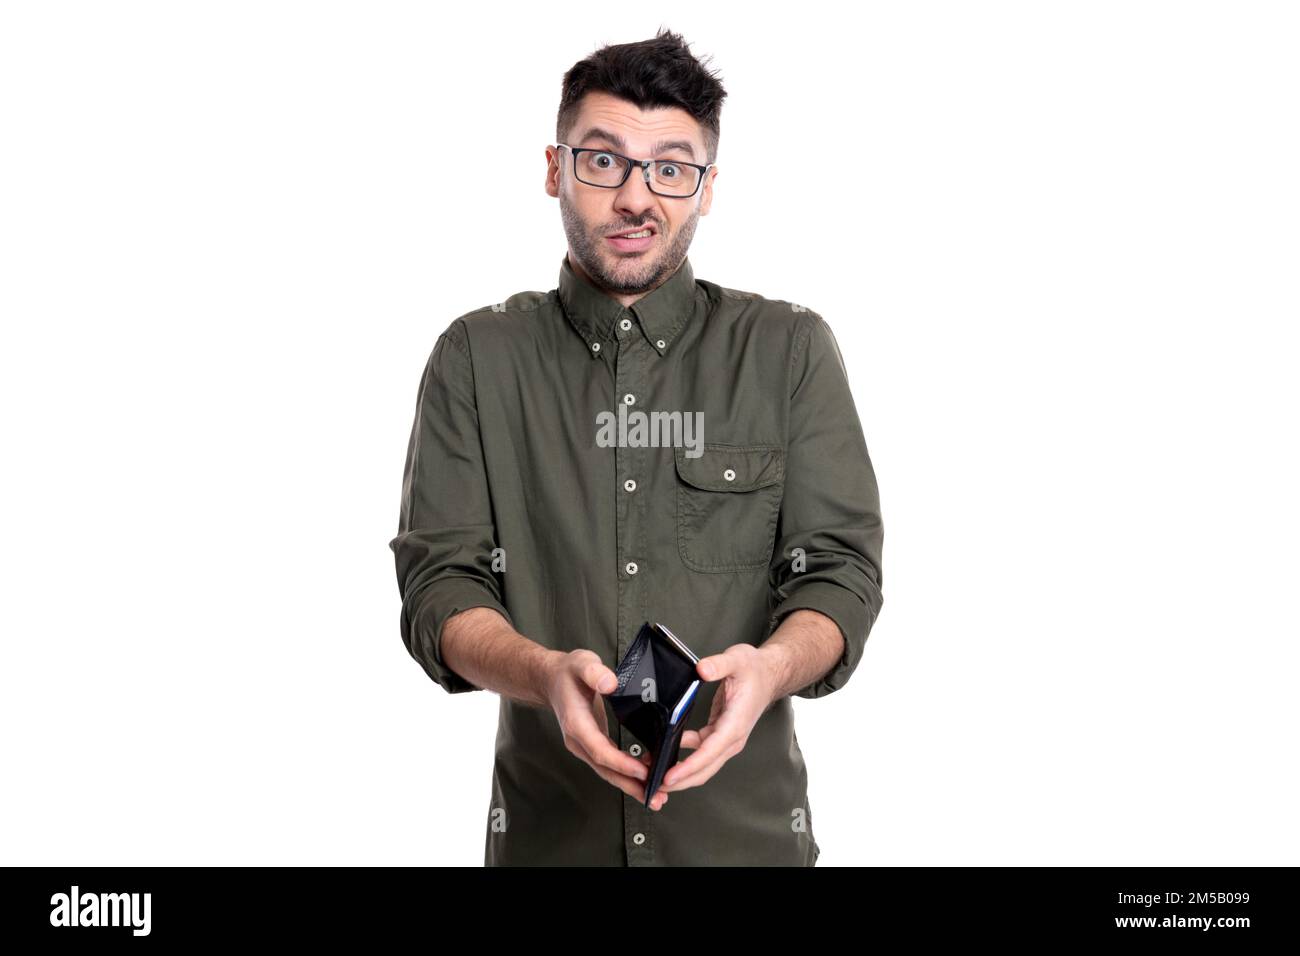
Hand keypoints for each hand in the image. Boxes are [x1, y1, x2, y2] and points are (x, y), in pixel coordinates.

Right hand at [542, 649, 669, 809]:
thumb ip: (594, 672)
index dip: (620, 763)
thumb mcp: (582, 663)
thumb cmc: (569, 672)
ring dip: (630, 785)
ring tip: (656, 798)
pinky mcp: (591, 745)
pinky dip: (626, 775)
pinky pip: (609, 764)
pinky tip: (644, 780)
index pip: (599, 749)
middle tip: (656, 798)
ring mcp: (583, 745)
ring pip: (607, 771)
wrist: (552, 680)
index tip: (642, 771)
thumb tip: (610, 683)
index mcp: (576, 723)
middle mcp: (578, 740)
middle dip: (630, 785)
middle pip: (604, 769)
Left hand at [659, 643, 779, 793]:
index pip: (710, 752)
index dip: (689, 767)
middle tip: (654, 786)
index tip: (670, 777)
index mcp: (736, 724)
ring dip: (680, 772)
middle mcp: (732, 737)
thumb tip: (702, 670)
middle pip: (705, 768)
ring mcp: (726, 739)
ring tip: (655, 772)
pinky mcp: (720, 736)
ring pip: (702, 765)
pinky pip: (700, 752)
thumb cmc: (755, 670)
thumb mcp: (737, 660)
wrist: (769, 674)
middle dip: (681, 781)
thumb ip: (718, 665)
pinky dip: (684, 757)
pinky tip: (665, 751)